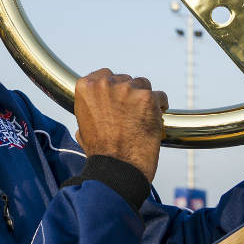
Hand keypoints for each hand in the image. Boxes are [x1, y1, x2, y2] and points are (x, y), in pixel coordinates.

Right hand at [74, 68, 167, 182]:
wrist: (117, 168)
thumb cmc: (100, 152)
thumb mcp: (83, 126)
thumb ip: (90, 109)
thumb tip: (95, 109)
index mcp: (87, 87)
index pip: (104, 75)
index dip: (113, 88)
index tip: (117, 98)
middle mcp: (106, 84)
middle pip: (124, 79)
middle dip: (128, 94)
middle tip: (130, 114)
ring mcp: (127, 89)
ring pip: (142, 85)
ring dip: (144, 99)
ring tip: (143, 118)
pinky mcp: (148, 98)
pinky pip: (160, 96)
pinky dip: (160, 107)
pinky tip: (156, 119)